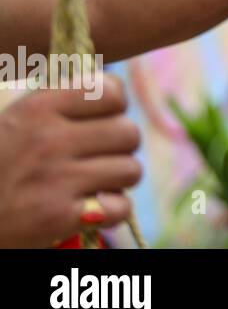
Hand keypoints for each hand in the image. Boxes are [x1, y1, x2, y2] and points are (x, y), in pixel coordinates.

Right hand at [0, 74, 141, 247]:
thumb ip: (60, 102)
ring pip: (131, 170)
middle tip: (99, 156)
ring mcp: (54, 180)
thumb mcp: (16, 118)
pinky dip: (111, 211)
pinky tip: (90, 207)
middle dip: (120, 146)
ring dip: (117, 179)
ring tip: (94, 181)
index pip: (112, 91)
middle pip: (129, 132)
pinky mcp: (57, 218)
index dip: (115, 107)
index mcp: (37, 108)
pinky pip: (120, 207)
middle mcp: (48, 140)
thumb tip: (112, 91)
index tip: (102, 119)